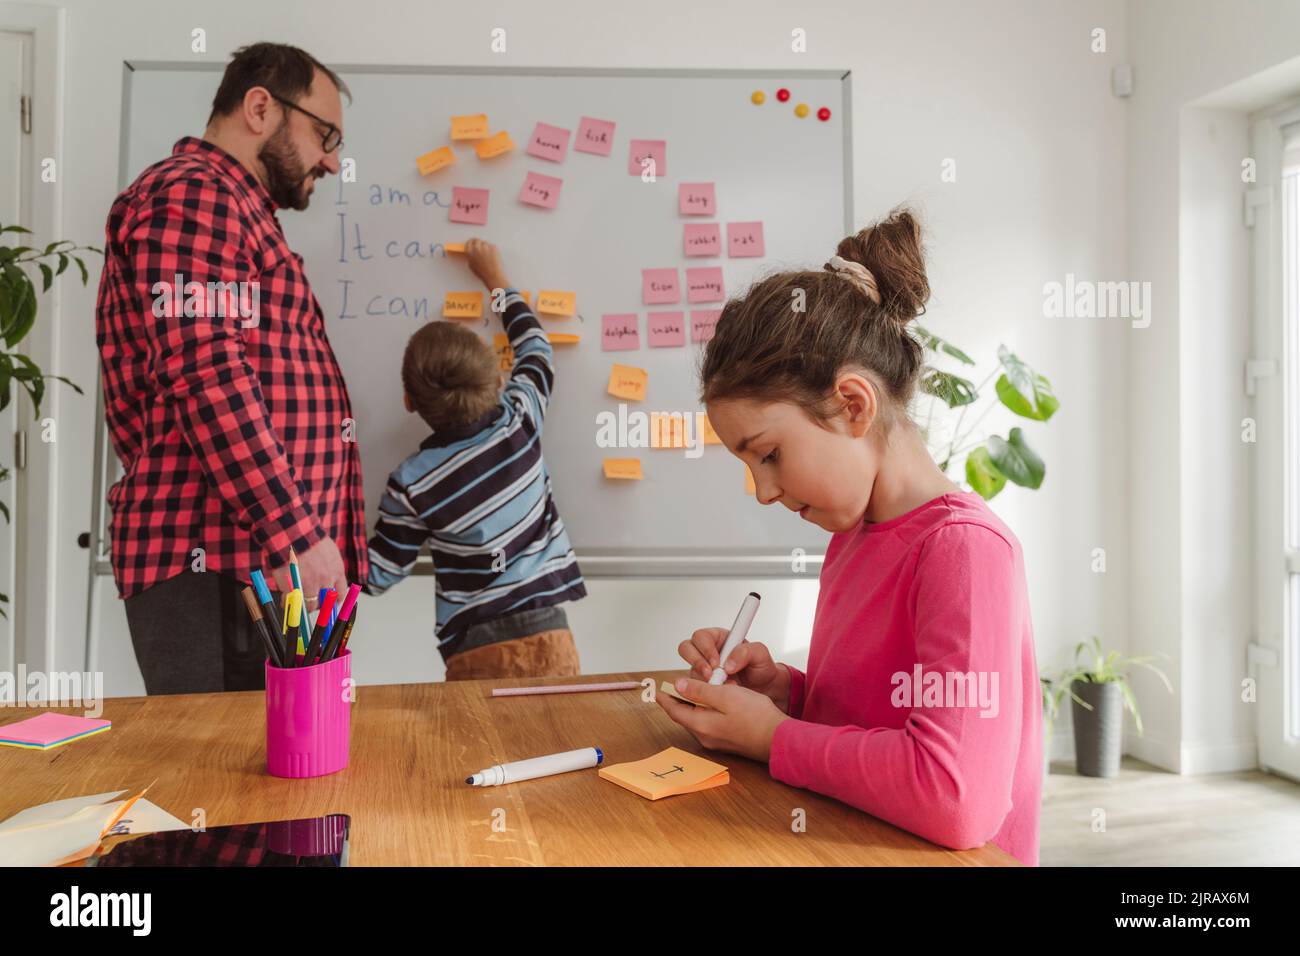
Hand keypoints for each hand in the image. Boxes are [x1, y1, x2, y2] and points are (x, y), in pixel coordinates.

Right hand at [271, 537, 347, 611]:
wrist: (293, 535)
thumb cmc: (308, 539)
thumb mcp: (329, 551)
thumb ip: (330, 567)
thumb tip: (328, 577)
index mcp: (336, 571)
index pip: (340, 593)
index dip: (334, 600)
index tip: (331, 602)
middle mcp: (325, 580)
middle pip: (326, 602)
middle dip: (319, 605)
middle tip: (313, 604)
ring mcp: (310, 586)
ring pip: (310, 605)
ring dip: (304, 605)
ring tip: (299, 603)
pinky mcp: (294, 588)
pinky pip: (292, 601)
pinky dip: (288, 602)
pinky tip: (286, 600)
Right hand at [463, 238, 510, 292]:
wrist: (493, 275)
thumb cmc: (483, 273)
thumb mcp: (472, 265)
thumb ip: (471, 257)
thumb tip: (472, 251)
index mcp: (470, 253)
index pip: (469, 243)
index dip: (471, 242)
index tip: (473, 242)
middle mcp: (477, 248)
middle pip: (477, 240)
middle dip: (478, 242)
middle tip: (481, 247)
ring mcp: (485, 247)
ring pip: (485, 243)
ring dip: (486, 247)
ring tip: (489, 256)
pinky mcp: (493, 247)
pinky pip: (492, 246)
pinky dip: (492, 249)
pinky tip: (493, 257)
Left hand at [655, 678, 788, 762]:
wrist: (778, 738)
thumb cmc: (755, 717)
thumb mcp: (725, 696)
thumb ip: (700, 691)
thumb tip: (679, 685)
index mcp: (701, 725)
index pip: (674, 710)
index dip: (665, 698)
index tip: (657, 689)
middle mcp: (705, 737)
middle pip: (685, 715)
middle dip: (681, 699)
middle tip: (679, 684)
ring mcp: (716, 741)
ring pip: (698, 718)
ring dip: (697, 703)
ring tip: (701, 687)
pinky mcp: (726, 740)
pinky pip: (709, 723)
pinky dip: (708, 710)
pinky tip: (719, 700)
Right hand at [678, 626, 791, 712]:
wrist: (765, 689)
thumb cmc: (760, 668)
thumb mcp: (760, 654)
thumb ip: (745, 652)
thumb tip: (728, 663)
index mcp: (719, 639)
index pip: (701, 636)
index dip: (705, 648)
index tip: (716, 661)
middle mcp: (707, 653)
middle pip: (686, 649)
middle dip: (697, 662)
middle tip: (711, 674)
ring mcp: (703, 669)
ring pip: (689, 670)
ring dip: (700, 679)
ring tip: (718, 686)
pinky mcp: (703, 685)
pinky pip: (694, 687)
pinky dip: (704, 691)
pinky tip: (719, 695)